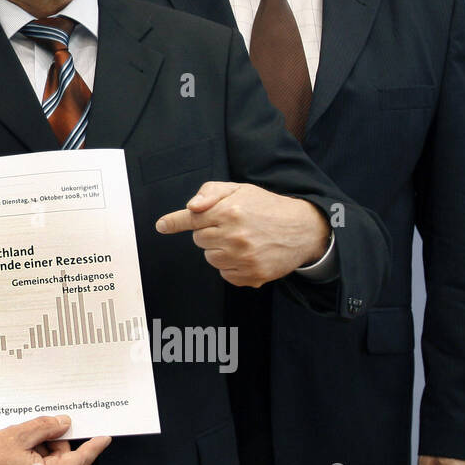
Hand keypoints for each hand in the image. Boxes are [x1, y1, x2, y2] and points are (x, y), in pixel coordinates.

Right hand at [0, 415, 109, 464]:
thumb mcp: (16, 434)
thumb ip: (44, 427)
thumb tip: (64, 424)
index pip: (78, 462)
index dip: (93, 448)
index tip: (104, 437)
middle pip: (60, 462)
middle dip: (51, 444)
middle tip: (31, 432)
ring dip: (37, 453)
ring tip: (14, 445)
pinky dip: (29, 464)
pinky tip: (10, 456)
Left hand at [155, 181, 328, 287]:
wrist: (303, 229)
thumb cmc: (267, 207)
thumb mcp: (240, 190)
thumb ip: (211, 193)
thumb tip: (191, 207)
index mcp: (230, 212)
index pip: (192, 219)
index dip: (174, 222)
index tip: (161, 226)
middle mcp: (235, 236)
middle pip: (199, 240)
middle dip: (209, 233)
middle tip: (229, 226)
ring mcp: (244, 258)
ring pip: (210, 258)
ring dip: (219, 251)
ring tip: (241, 240)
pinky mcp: (253, 275)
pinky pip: (225, 274)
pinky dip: (231, 267)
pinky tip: (247, 255)